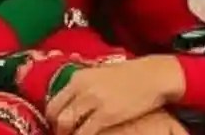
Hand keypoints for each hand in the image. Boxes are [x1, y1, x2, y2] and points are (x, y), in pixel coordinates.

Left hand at [48, 55, 184, 134]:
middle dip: (56, 127)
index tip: (56, 126)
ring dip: (66, 133)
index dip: (52, 116)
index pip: (53, 100)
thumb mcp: (98, 75)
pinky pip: (85, 132)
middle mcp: (81, 88)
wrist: (152, 76)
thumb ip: (83, 86)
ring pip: (66, 122)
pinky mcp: (106, 114)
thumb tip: (71, 101)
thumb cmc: (128, 75)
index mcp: (77, 78)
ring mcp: (93, 101)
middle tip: (63, 134)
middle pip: (55, 112)